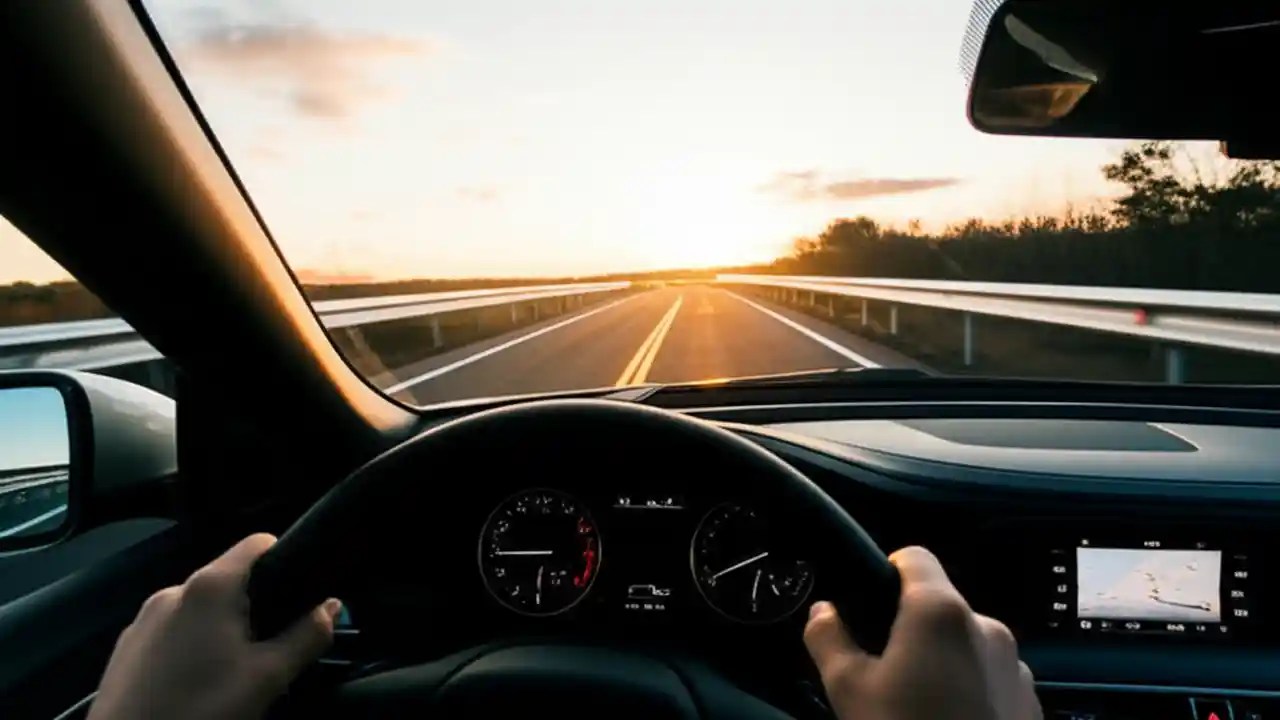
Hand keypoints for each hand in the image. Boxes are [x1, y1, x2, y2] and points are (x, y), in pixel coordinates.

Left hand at [88, 534, 339, 719]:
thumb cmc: (202, 710)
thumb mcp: (267, 678)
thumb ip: (307, 636)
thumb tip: (331, 605)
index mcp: (209, 587)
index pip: (259, 544)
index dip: (286, 563)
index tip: (299, 601)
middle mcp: (172, 591)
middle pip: (230, 581)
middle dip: (255, 609)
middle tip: (269, 654)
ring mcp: (143, 619)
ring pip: (201, 610)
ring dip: (222, 631)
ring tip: (230, 676)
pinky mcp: (126, 648)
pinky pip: (173, 632)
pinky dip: (192, 647)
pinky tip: (194, 686)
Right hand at [804, 546, 1040, 719]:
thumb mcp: (848, 689)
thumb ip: (828, 637)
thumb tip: (823, 611)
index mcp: (941, 611)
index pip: (914, 556)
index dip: (886, 574)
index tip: (869, 610)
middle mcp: (988, 627)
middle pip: (940, 607)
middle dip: (911, 632)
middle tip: (883, 674)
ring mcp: (1017, 667)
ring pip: (967, 647)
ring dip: (943, 664)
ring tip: (918, 708)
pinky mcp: (1032, 704)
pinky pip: (991, 680)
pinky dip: (970, 693)